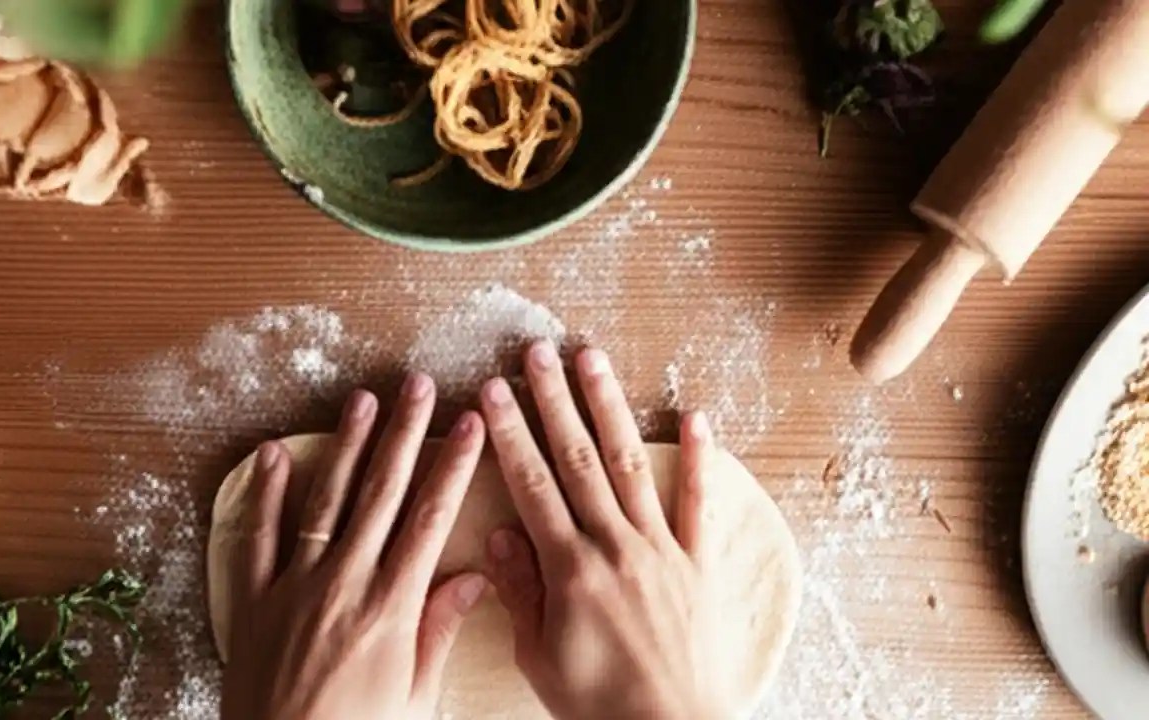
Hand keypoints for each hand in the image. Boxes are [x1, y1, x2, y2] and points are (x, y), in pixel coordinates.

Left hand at [221, 374, 489, 719]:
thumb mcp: (415, 697)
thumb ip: (439, 630)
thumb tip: (472, 577)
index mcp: (391, 608)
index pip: (430, 518)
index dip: (453, 466)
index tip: (469, 425)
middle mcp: (344, 585)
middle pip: (382, 493)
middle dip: (404, 434)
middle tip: (416, 386)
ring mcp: (294, 589)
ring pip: (326, 500)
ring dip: (346, 446)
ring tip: (362, 400)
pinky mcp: (252, 603)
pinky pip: (258, 536)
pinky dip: (265, 492)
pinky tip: (277, 453)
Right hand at [478, 343, 728, 719]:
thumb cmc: (598, 705)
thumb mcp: (539, 657)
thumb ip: (521, 593)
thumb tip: (502, 535)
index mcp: (570, 569)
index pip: (532, 485)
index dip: (511, 435)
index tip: (494, 391)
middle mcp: (616, 546)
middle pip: (578, 459)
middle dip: (554, 401)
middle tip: (537, 352)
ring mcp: (662, 550)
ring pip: (630, 466)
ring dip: (610, 408)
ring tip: (593, 360)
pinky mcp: (699, 563)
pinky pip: (700, 503)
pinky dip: (700, 459)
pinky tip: (695, 417)